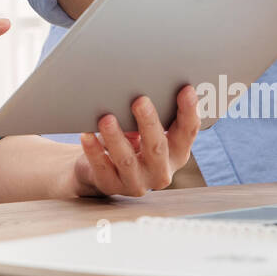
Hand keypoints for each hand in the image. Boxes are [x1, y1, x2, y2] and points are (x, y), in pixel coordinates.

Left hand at [70, 85, 200, 196]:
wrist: (98, 170)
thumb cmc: (128, 142)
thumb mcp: (143, 131)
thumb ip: (150, 117)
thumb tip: (141, 92)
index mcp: (176, 154)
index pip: (187, 133)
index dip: (189, 112)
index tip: (187, 89)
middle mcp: (160, 171)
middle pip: (157, 147)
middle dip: (149, 123)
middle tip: (140, 101)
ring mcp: (136, 182)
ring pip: (127, 160)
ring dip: (117, 138)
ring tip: (107, 118)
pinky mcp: (111, 186)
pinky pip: (101, 167)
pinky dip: (94, 150)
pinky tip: (87, 135)